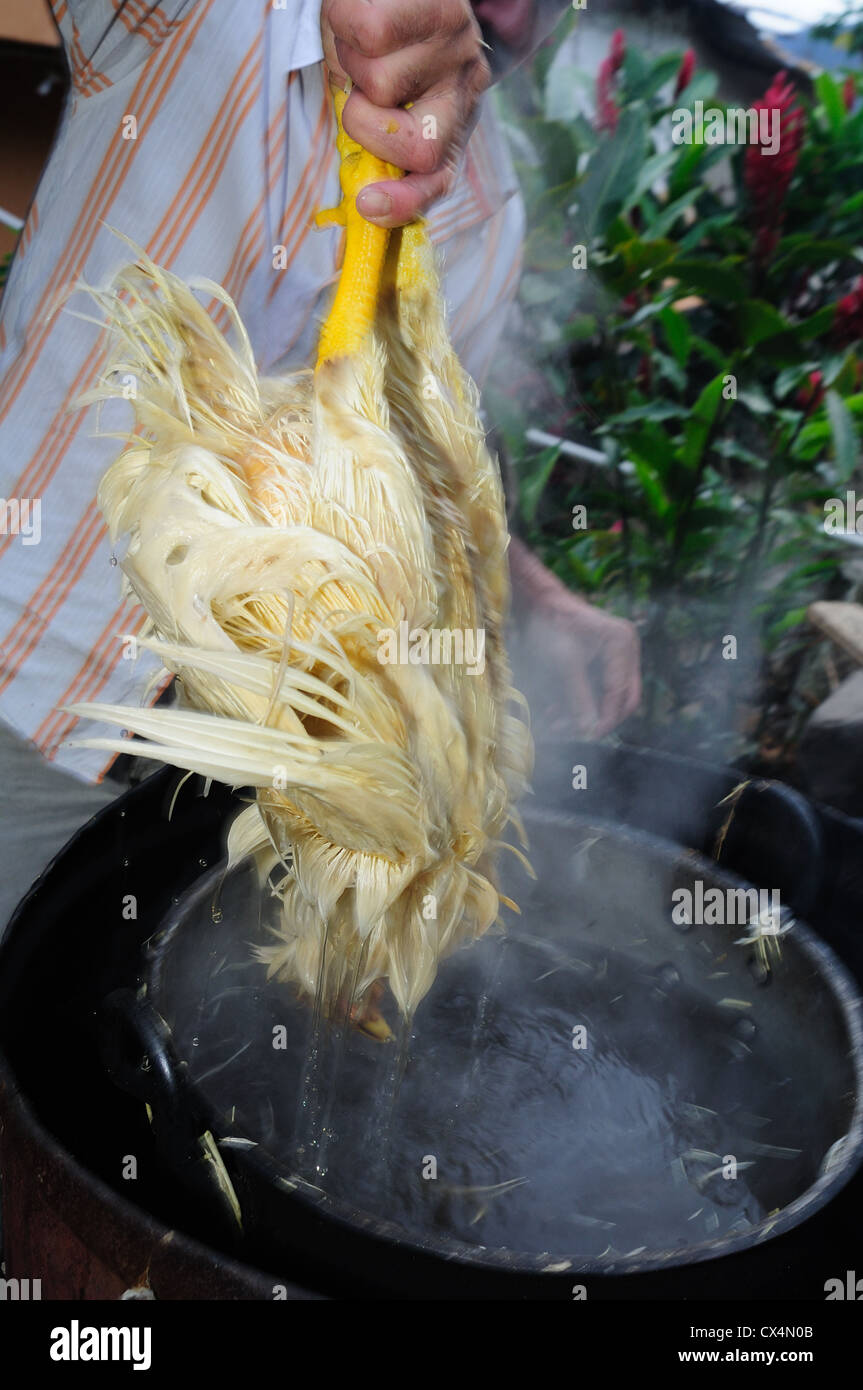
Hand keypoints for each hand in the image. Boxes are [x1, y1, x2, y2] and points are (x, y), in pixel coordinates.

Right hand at [320, 0, 491, 226]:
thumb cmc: (387, 44)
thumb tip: (364, 201)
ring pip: (377, 83)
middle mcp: (463, 90)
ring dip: (350, 59)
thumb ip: (377, 147)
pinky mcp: (437, 6)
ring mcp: (456, 48)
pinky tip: (359, 11)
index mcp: (451, 125)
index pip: (438, 179)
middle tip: (361, 84)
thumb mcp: (383, 103)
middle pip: (409, 144)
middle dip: (363, 118)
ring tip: (361, 38)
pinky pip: (369, 31)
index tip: (368, 206)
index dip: (405, 202)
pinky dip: (344, 21)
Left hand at [509, 537, 640, 737]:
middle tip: (575, 733)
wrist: (539, 603)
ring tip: (555, 723)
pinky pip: (596, 687)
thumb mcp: (564, 665)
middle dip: (597, 717)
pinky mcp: (604, 660)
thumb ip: (579, 698)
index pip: (621, 692)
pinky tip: (555, 711)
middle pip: (622, 697)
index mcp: (622, 644)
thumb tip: (590, 731)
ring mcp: (618, 654)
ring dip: (583, 711)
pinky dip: (578, 700)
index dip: (606, 718)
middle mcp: (627, 649)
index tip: (589, 736)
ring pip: (607, 696)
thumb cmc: (551, 626)